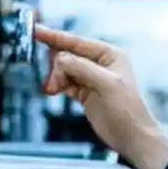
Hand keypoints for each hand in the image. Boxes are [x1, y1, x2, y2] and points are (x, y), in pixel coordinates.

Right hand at [35, 25, 167, 168]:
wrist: (132, 138)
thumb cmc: (128, 111)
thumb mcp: (106, 84)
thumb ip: (82, 68)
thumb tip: (60, 58)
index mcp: (110, 55)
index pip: (77, 41)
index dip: (55, 36)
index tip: (35, 31)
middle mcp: (101, 64)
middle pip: (67, 54)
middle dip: (56, 65)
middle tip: (53, 79)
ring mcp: (92, 78)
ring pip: (63, 69)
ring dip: (55, 77)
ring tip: (55, 89)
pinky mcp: (85, 92)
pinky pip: (64, 82)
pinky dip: (57, 85)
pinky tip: (54, 91)